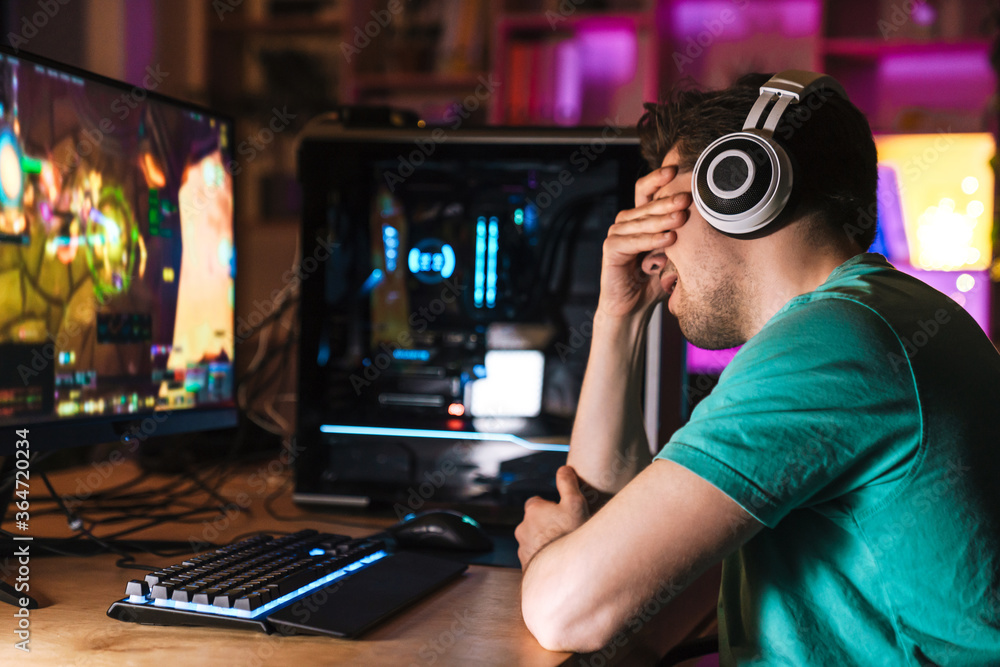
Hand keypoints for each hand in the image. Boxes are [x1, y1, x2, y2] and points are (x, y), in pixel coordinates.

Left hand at [515, 466, 589, 569]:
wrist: (565, 571)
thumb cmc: (570, 534)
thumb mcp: (575, 503)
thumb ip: (567, 483)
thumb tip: (564, 469)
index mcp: (533, 510)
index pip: (536, 502)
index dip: (549, 506)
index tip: (561, 512)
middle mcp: (522, 528)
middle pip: (534, 522)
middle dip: (546, 525)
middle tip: (565, 530)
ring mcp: (523, 548)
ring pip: (534, 541)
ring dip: (544, 542)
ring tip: (563, 547)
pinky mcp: (526, 566)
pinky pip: (535, 558)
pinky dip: (543, 558)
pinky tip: (558, 560)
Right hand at [598, 166, 690, 318]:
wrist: (633, 308)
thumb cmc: (654, 282)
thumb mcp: (673, 255)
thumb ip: (681, 239)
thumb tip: (700, 220)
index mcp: (641, 219)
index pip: (646, 191)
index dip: (658, 178)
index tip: (676, 169)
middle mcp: (627, 223)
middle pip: (645, 204)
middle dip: (668, 201)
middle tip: (687, 198)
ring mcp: (616, 234)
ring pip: (640, 221)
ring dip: (662, 220)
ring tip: (682, 218)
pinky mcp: (610, 249)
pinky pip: (632, 241)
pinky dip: (650, 240)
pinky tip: (668, 240)